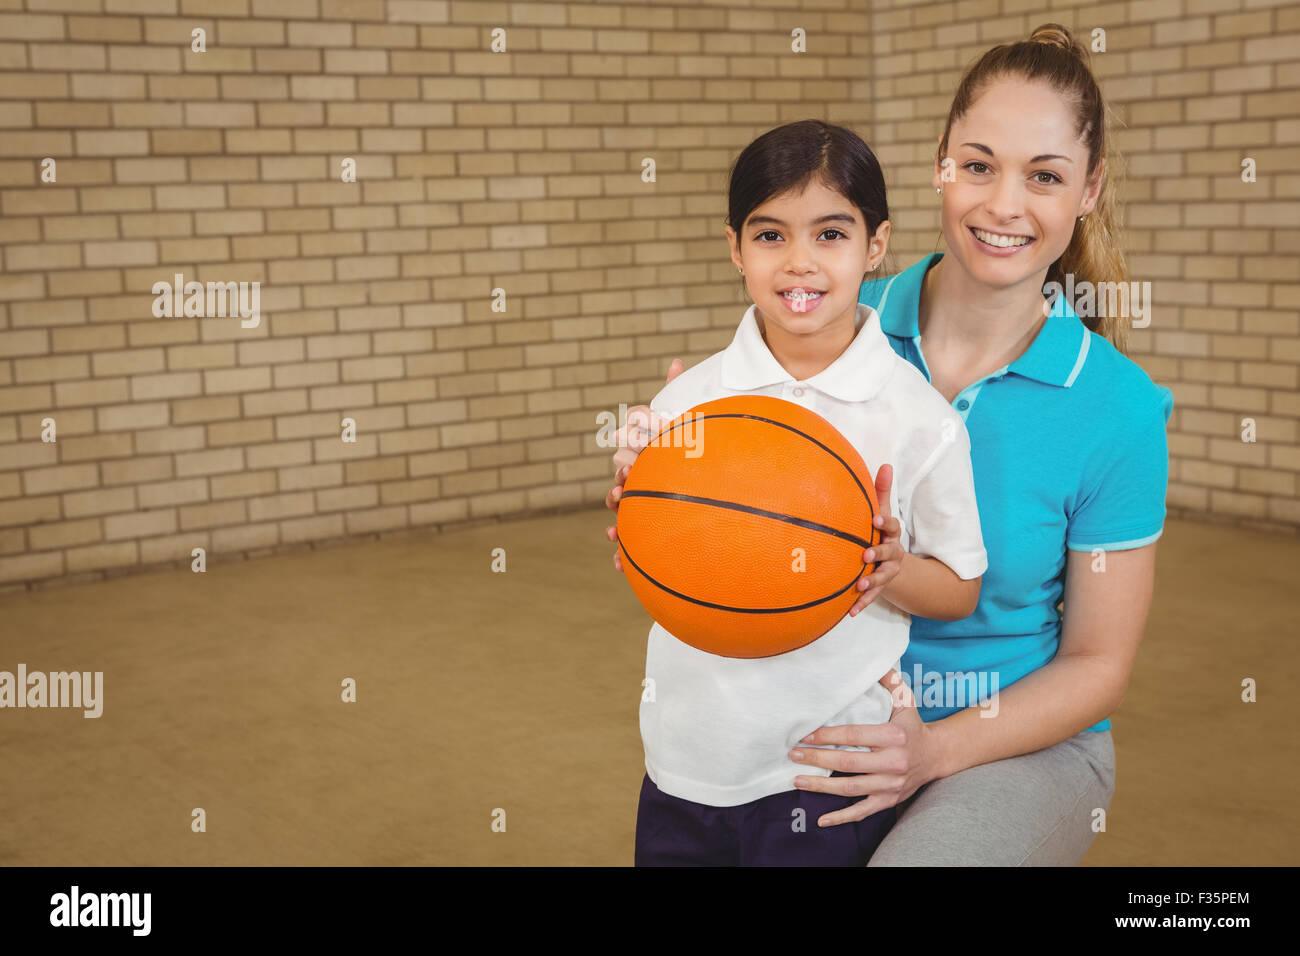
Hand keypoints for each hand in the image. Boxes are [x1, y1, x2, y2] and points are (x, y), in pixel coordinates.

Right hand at [605, 359, 684, 571]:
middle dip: (616, 495)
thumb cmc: (701, 450)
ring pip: (626, 522)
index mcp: (649, 464)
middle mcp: (647, 489)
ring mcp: (650, 513)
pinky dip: (624, 558)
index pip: (628, 463)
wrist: (725, 494)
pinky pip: (637, 551)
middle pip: (622, 492)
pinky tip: (622, 565)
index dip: (624, 466)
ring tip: (615, 534)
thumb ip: (678, 396)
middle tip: (622, 494)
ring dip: (616, 527)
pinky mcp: (655, 536)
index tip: (625, 470)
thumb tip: (676, 361)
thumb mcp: (690, 424)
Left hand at [788, 670, 941, 827]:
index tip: (805, 735)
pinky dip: (842, 818)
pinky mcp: (889, 800)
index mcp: (894, 736)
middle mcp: (893, 762)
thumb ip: (888, 681)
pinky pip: (862, 811)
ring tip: (797, 780)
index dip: (827, 736)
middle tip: (793, 755)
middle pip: (848, 762)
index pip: (854, 736)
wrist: (936, 756)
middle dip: (817, 759)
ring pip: (851, 788)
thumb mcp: (905, 700)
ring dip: (822, 786)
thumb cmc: (912, 725)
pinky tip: (821, 819)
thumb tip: (872, 662)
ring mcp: (891, 784)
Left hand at [847, 463, 902, 616]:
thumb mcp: (882, 513)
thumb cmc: (880, 533)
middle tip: (865, 554)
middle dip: (878, 554)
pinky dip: (861, 604)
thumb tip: (885, 463)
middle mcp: (892, 554)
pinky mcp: (878, 587)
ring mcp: (886, 572)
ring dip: (871, 581)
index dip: (885, 523)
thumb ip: (881, 492)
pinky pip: (871, 597)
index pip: (892, 526)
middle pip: (889, 553)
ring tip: (859, 585)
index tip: (875, 520)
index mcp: (891, 534)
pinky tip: (849, 612)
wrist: (894, 564)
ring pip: (882, 577)